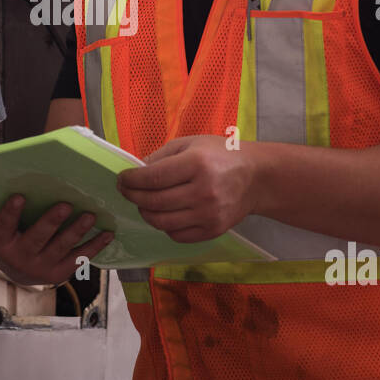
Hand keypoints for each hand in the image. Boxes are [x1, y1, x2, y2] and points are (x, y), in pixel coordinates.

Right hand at [0, 194, 113, 286]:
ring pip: (61, 248)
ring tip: (90, 216)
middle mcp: (22, 258)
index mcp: (2, 244)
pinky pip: (80, 258)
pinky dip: (95, 246)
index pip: (3, 228)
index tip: (18, 196)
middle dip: (51, 222)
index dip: (10, 213)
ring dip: (77, 231)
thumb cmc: (6, 241)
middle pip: (37, 238)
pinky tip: (107, 233)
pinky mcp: (61, 272)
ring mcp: (43, 267)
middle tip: (65, 205)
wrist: (18, 274)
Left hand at [116, 135, 256, 242]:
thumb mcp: (191, 144)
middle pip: (154, 201)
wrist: (257, 177)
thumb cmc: (222, 155)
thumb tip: (135, 170)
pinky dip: (164, 226)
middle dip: (133, 196)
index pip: (152, 177)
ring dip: (145, 213)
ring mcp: (208, 214)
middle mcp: (203, 191)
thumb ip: (161, 156)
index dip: (131, 180)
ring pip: (161, 222)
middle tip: (126, 190)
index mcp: (196, 164)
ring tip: (142, 203)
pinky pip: (177, 235)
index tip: (122, 179)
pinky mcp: (213, 230)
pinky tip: (164, 214)